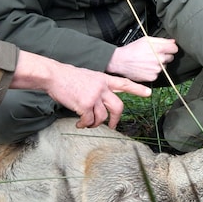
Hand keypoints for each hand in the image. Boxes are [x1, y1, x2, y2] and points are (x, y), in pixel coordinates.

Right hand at [14, 52, 150, 129]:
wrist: (54, 75)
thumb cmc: (68, 77)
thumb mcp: (89, 76)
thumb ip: (98, 86)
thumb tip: (102, 101)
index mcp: (103, 79)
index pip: (124, 83)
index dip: (137, 89)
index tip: (148, 93)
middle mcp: (102, 88)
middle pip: (118, 106)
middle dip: (116, 119)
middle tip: (113, 126)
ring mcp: (94, 96)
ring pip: (102, 117)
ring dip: (95, 124)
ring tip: (87, 123)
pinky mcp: (84, 105)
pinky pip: (89, 120)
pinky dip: (84, 125)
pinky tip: (79, 123)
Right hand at [107, 37, 177, 81]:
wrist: (121, 61)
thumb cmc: (132, 49)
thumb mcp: (146, 40)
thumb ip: (161, 40)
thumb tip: (173, 42)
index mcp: (159, 49)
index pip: (174, 49)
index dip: (170, 48)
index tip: (167, 48)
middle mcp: (159, 59)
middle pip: (170, 57)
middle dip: (164, 56)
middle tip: (154, 55)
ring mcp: (156, 69)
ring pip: (164, 66)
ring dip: (159, 64)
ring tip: (148, 61)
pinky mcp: (153, 77)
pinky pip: (157, 73)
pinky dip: (153, 71)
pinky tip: (146, 67)